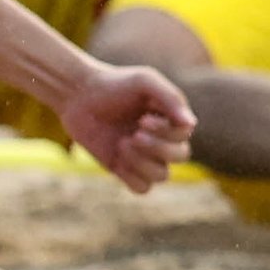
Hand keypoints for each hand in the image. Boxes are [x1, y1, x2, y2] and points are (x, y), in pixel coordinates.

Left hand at [59, 62, 193, 193]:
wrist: (78, 96)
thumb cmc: (114, 84)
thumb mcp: (144, 81)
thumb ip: (170, 98)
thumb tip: (191, 124)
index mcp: (171, 117)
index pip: (184, 135)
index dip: (166, 133)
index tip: (143, 120)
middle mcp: (162, 138)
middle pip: (180, 156)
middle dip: (157, 148)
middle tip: (134, 135)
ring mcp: (144, 156)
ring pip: (162, 176)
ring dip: (143, 163)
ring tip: (123, 144)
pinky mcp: (125, 170)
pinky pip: (142, 188)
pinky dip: (132, 177)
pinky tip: (117, 160)